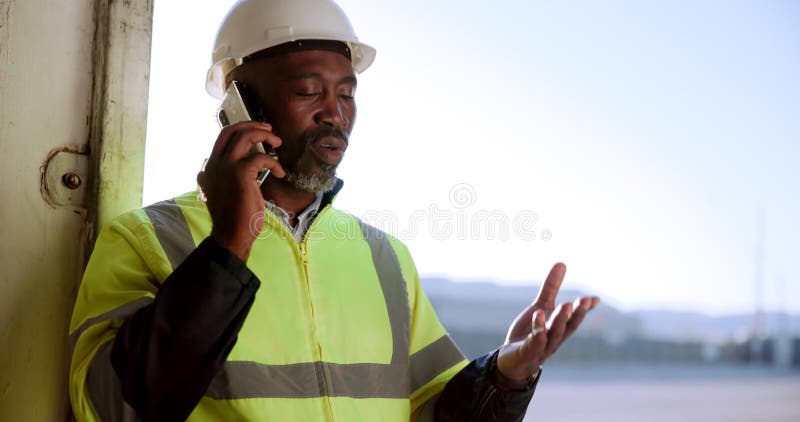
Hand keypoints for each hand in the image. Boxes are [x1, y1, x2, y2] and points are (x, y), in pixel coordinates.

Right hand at [196, 121, 285, 261]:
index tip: (258, 132)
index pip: (223, 137)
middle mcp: (215, 163)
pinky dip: (275, 163)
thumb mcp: (220, 193)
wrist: (232, 235)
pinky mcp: (240, 173)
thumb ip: (217, 179)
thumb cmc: (232, 218)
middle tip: (269, 131)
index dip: (242, 129)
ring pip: (245, 136)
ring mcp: (226, 166)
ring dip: (265, 136)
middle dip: (253, 125)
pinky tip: (280, 173)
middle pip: (232, 130)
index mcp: (211, 167)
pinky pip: (262, 157)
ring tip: (278, 144)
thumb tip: (208, 172)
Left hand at [496, 263, 599, 380]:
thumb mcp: (540, 307)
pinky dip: (538, 330)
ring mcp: (541, 348)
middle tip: (584, 299)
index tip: (594, 298)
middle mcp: (554, 340)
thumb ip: (551, 288)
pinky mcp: (526, 353)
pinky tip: (538, 316)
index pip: (574, 319)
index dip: (585, 309)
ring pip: (554, 334)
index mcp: (559, 329)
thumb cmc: (529, 334)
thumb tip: (562, 263)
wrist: (510, 361)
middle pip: (568, 327)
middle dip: (577, 314)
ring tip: (565, 304)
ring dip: (560, 320)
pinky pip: (534, 342)